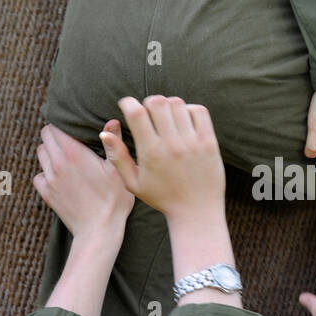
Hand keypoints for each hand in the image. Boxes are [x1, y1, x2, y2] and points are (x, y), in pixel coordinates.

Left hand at [34, 124, 133, 241]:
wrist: (99, 231)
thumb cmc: (113, 200)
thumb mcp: (118, 169)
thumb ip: (113, 143)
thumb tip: (111, 121)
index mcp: (74, 153)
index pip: (55, 126)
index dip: (63, 123)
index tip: (73, 127)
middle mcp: (57, 163)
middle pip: (45, 136)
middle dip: (55, 135)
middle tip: (71, 140)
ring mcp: (49, 179)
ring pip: (40, 153)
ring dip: (50, 152)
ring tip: (66, 158)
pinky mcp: (47, 194)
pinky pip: (38, 176)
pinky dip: (46, 173)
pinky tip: (60, 177)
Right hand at [101, 95, 225, 221]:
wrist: (196, 212)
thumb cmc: (162, 198)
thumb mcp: (133, 183)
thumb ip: (117, 157)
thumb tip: (105, 132)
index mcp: (151, 153)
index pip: (137, 113)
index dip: (128, 103)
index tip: (126, 105)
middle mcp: (172, 144)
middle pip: (157, 102)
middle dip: (148, 102)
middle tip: (147, 113)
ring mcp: (193, 142)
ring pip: (178, 104)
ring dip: (168, 106)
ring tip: (165, 118)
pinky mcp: (209, 142)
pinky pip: (199, 111)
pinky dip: (189, 110)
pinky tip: (183, 121)